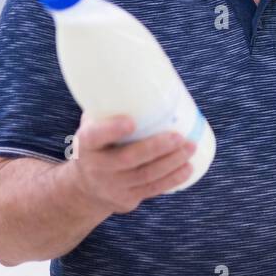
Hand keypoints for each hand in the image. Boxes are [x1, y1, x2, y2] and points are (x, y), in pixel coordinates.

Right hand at [61, 114, 195, 215]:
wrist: (84, 187)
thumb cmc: (99, 145)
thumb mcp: (94, 126)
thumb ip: (111, 107)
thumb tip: (147, 77)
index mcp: (86, 145)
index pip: (94, 137)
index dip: (111, 130)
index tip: (131, 122)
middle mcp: (96, 167)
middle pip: (128, 159)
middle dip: (156, 148)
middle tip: (179, 136)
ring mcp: (111, 186)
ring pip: (145, 176)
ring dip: (171, 162)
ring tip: (190, 148)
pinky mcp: (126, 199)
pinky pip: (152, 189)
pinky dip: (172, 179)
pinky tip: (188, 168)